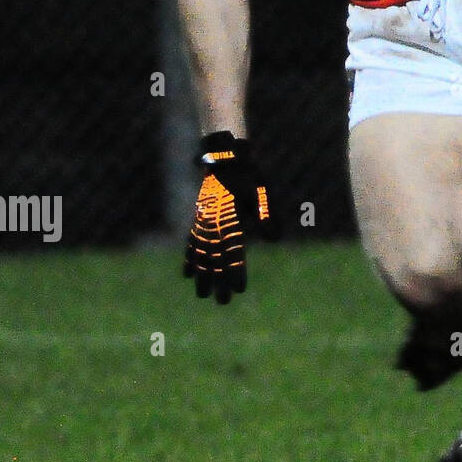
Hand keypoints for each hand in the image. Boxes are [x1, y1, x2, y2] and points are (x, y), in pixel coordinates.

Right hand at [184, 132, 274, 303]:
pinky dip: (189, 259)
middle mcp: (214, 224)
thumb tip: (274, 239)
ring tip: (202, 295)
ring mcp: (203, 222)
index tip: (239, 290)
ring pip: (201, 254)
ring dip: (202, 275)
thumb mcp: (262, 194)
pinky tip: (187, 274)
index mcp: (231, 219)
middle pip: (215, 258)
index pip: (234, 252)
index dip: (236, 271)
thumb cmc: (248, 177)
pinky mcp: (198, 220)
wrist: (226, 159)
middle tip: (221, 302)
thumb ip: (267, 216)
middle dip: (218, 281)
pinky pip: (191, 243)